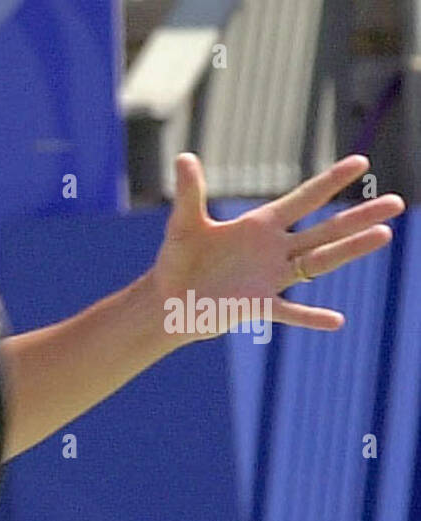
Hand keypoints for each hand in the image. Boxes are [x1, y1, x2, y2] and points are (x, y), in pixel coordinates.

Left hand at [150, 153, 404, 345]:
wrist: (167, 302)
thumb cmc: (177, 262)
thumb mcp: (183, 224)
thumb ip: (190, 193)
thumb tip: (184, 157)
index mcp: (260, 226)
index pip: (303, 199)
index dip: (330, 181)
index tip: (361, 162)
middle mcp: (273, 250)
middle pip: (324, 230)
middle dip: (358, 216)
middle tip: (396, 203)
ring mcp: (270, 278)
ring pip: (319, 261)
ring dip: (350, 250)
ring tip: (384, 235)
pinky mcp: (258, 305)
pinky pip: (290, 311)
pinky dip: (311, 316)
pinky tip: (336, 320)